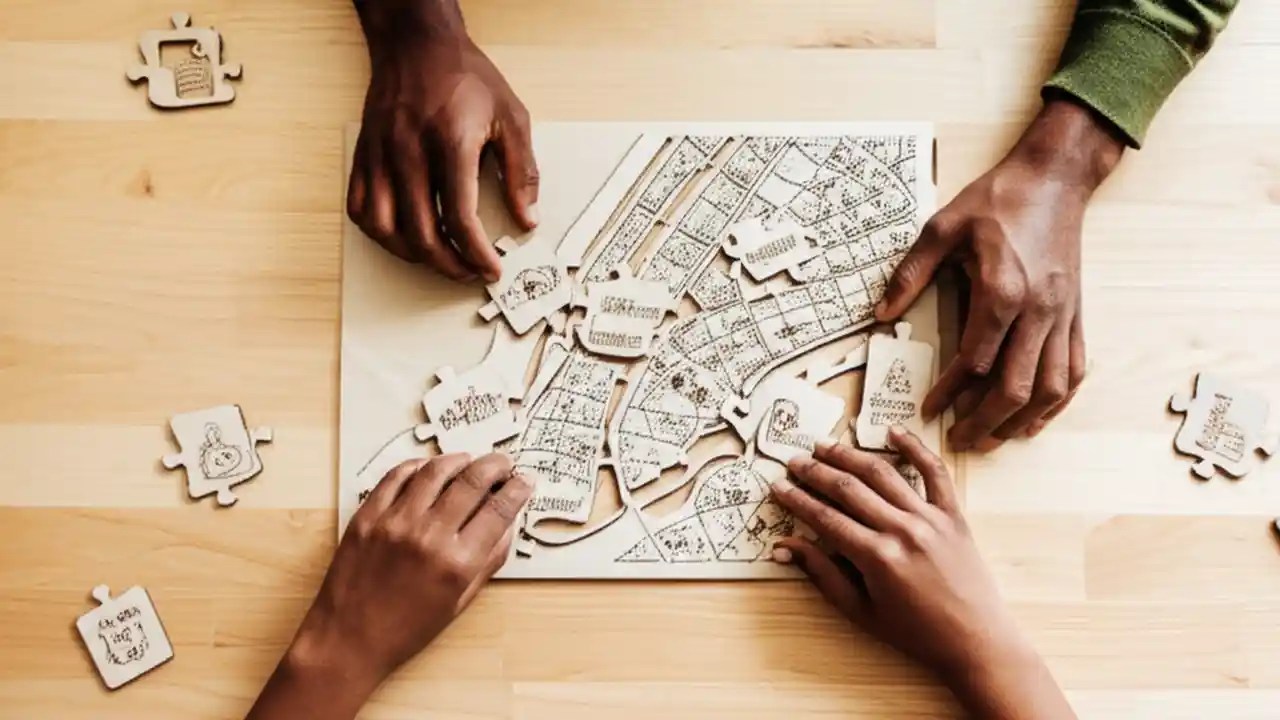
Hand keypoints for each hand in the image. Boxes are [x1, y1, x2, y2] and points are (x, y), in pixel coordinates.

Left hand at [246, 453, 531, 719]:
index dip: (518, 489)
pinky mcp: (367, 517)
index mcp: (457, 563)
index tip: (524, 481)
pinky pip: (396, 477)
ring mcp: (395, 523)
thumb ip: (488, 561)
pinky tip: (429, 470)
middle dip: (495, 466)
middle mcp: (428, 536)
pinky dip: (418, 467)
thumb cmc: (405, 629)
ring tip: (468, 461)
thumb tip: (507, 525)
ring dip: (459, 460)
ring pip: (436, 471)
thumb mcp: (459, 602)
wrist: (348, 640)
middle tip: (502, 463)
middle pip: (473, 481)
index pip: (499, 510)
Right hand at [348, 0, 538, 281]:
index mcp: (450, 142)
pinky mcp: (363, 156)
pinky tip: (405, 238)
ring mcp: (380, 156)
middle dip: (448, 265)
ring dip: (413, 256)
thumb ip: (523, 172)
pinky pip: (361, 210)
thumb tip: (527, 221)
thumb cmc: (466, 79)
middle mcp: (409, 152)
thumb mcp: (512, 118)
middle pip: (422, 232)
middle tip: (468, 273)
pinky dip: (381, 235)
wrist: (418, 45)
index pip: (459, 217)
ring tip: (440, 260)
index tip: (491, 269)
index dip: (477, 253)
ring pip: (386, 228)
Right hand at [771, 429, 1074, 718]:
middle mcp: (902, 530)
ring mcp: (930, 518)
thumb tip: (783, 547)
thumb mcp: (861, 610)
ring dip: (850, 456)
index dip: (797, 500)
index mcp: (877, 557)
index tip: (777, 486)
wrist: (974, 640)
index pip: (825, 518)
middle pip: (849, 489)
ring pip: (883, 473)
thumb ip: (822, 574)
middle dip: (816, 472)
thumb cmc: (914, 633)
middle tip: (794, 461)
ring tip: (825, 446)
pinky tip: (892, 432)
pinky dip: (914, 447)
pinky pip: (934, 472)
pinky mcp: (953, 514)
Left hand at [876, 100, 1123, 449]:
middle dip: (986, 422)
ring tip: (997, 438)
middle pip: (1015, 386)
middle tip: (960, 440)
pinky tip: (1038, 416)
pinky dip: (1058, 400)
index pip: (974, 361)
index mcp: (1001, 290)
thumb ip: (911, 274)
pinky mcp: (1076, 313)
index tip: (929, 410)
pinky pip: (1076, 368)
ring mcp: (1062, 315)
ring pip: (1051, 386)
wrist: (1054, 178)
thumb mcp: (942, 227)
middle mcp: (1037, 310)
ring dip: (1024, 420)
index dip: (949, 393)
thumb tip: (883, 314)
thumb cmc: (997, 200)